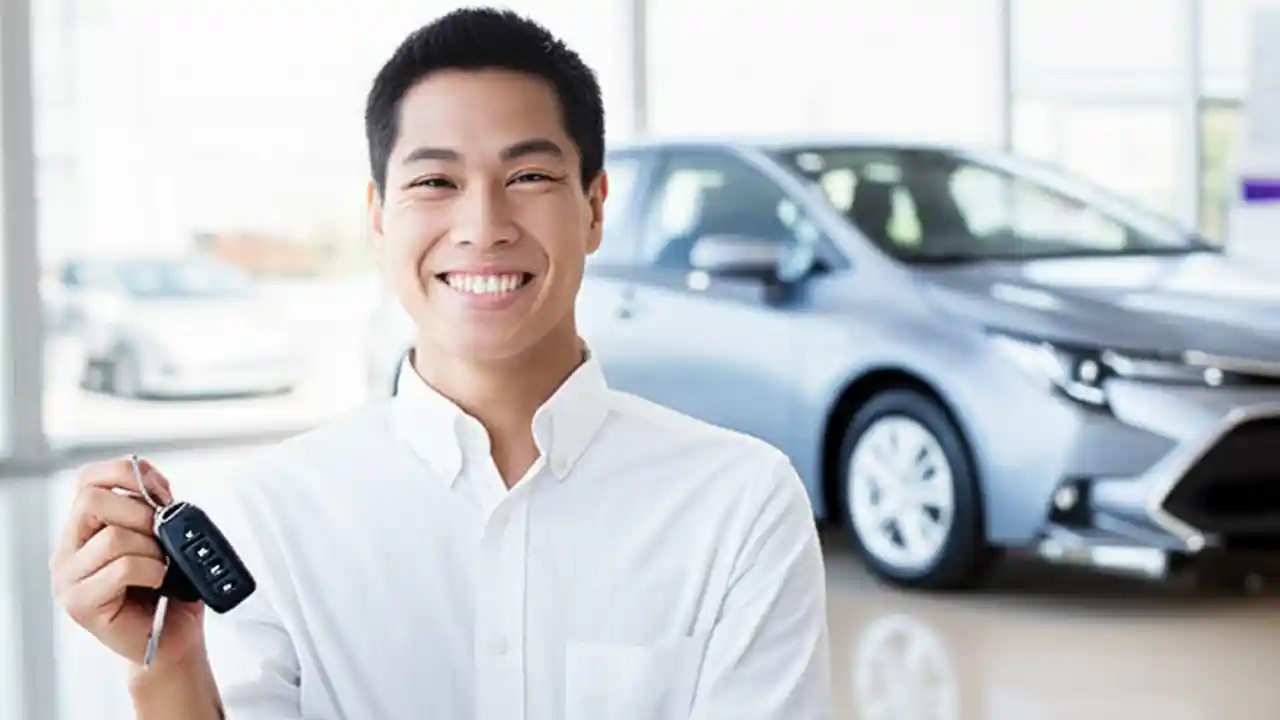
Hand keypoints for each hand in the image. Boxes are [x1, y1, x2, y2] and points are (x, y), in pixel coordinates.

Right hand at [50, 458, 207, 671]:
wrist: (172, 639)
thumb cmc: (170, 589)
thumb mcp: (163, 536)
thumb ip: (153, 507)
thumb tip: (152, 481)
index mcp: (84, 529)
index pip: (88, 480)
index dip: (125, 474)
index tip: (160, 492)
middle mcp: (68, 551)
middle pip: (92, 501)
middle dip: (141, 512)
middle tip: (162, 536)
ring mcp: (69, 579)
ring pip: (113, 537)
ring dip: (152, 548)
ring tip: (162, 566)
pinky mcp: (80, 605)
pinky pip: (123, 568)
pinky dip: (153, 570)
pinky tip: (158, 581)